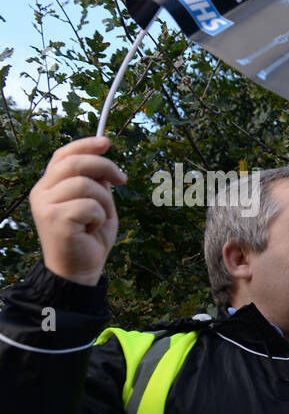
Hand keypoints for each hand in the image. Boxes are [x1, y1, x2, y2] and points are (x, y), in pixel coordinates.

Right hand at [29, 136, 126, 285]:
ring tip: (99, 219)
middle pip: (75, 163)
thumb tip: (104, 163)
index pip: (63, 155)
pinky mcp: (55, 219)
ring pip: (86, 185)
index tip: (107, 142)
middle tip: (122, 179)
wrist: (79, 271)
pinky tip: (91, 230)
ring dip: (104, 202)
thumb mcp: (98, 206)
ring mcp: (45, 205)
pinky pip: (90, 206)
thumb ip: (97, 185)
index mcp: (49, 186)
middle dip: (105, 166)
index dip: (85, 145)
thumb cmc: (89, 239)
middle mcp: (42, 192)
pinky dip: (100, 217)